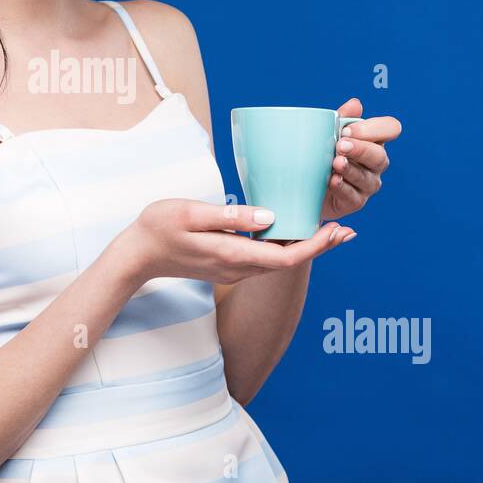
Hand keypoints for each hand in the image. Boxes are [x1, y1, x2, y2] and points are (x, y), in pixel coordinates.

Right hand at [110, 198, 356, 288]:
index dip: (316, 246)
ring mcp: (232, 269)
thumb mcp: (191, 213)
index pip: (285, 256)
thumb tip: (269, 216)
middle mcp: (237, 267)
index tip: (338, 231)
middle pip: (288, 262)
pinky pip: (264, 260)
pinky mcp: (226, 264)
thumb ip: (230, 216)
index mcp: (232, 254)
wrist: (135, 256)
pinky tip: (290, 233)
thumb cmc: (158, 228)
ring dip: (304, 248)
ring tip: (328, 232)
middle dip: (319, 247)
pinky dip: (285, 248)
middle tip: (347, 231)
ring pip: (278, 263)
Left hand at [322, 97, 401, 221]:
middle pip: (379, 156)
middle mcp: (375, 162)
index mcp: (373, 140)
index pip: (390, 128)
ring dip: (350, 169)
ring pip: (366, 177)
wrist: (304, 185)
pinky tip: (333, 181)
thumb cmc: (321, 154)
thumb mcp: (327, 134)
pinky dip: (342, 187)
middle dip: (360, 149)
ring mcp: (367, 183)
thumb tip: (355, 104)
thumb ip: (342, 118)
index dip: (374, 128)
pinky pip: (353, 196)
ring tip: (335, 163)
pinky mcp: (355, 201)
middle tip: (340, 145)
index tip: (347, 129)